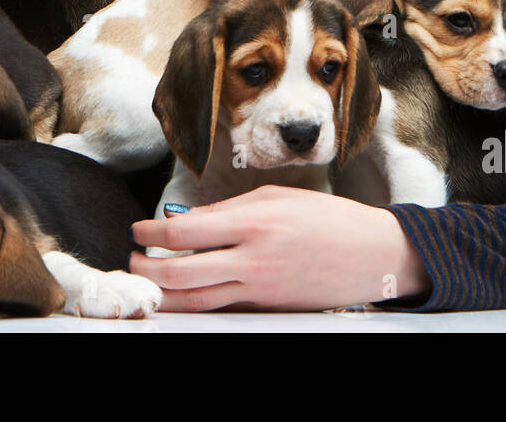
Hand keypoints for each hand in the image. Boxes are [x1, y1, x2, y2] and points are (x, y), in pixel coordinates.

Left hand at [129, 185, 430, 311]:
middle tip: (133, 261)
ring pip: (195, 301)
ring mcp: (259, 289)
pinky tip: (183, 295)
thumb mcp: (276, 198)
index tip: (138, 230)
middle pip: (179, 273)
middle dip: (146, 269)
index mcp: (253, 223)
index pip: (184, 233)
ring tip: (148, 282)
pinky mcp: (267, 307)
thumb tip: (188, 221)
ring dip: (163, 293)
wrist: (372, 255)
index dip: (150, 234)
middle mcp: (251, 259)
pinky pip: (222, 308)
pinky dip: (195, 304)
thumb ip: (229, 209)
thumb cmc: (328, 218)